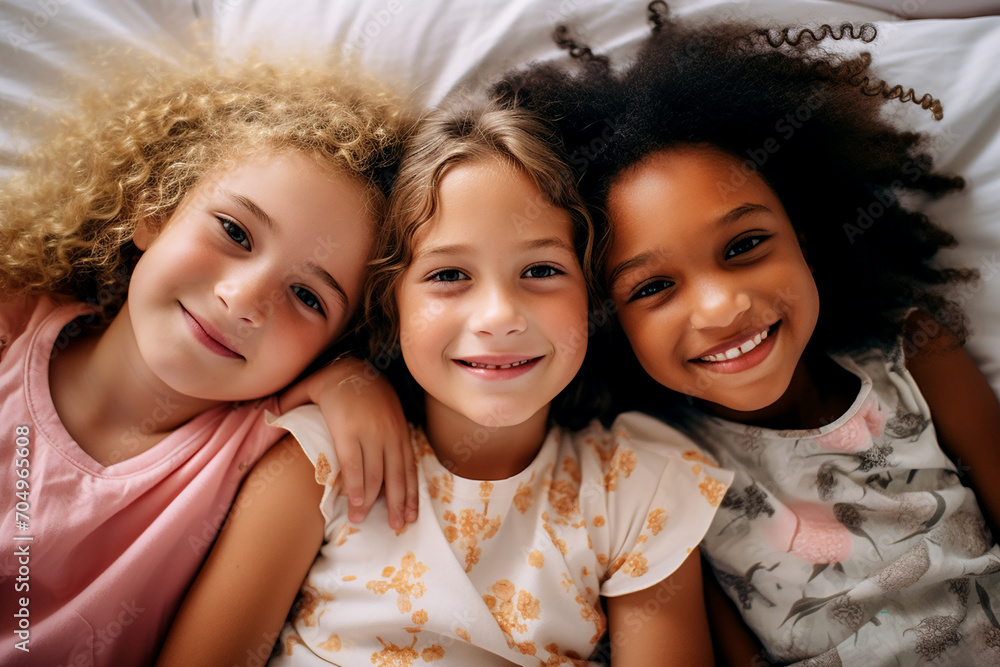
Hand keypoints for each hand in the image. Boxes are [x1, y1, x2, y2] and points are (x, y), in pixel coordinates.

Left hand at [279, 358, 417, 528]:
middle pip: (376, 472)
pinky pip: (410, 463)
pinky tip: (411, 507)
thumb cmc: (330, 381)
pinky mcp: (402, 433)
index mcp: (348, 425)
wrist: (361, 364)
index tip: (356, 512)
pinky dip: (412, 487)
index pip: (354, 464)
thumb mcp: (307, 388)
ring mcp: (391, 432)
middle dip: (372, 502)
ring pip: (398, 471)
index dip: (356, 490)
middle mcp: (373, 430)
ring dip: (399, 500)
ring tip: (398, 524)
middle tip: (363, 523)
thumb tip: (267, 417)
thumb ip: (289, 404)